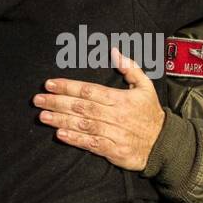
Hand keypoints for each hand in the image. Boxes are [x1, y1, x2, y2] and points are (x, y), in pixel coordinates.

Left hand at [33, 48, 163, 170]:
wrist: (164, 144)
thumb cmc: (150, 114)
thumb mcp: (145, 86)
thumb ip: (130, 68)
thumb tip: (114, 51)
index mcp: (121, 99)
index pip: (89, 90)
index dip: (68, 86)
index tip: (50, 84)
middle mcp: (115, 115)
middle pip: (82, 107)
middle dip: (57, 102)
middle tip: (37, 100)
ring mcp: (114, 133)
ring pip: (83, 125)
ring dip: (61, 120)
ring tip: (42, 116)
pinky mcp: (113, 150)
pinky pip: (91, 144)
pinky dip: (75, 140)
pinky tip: (60, 135)